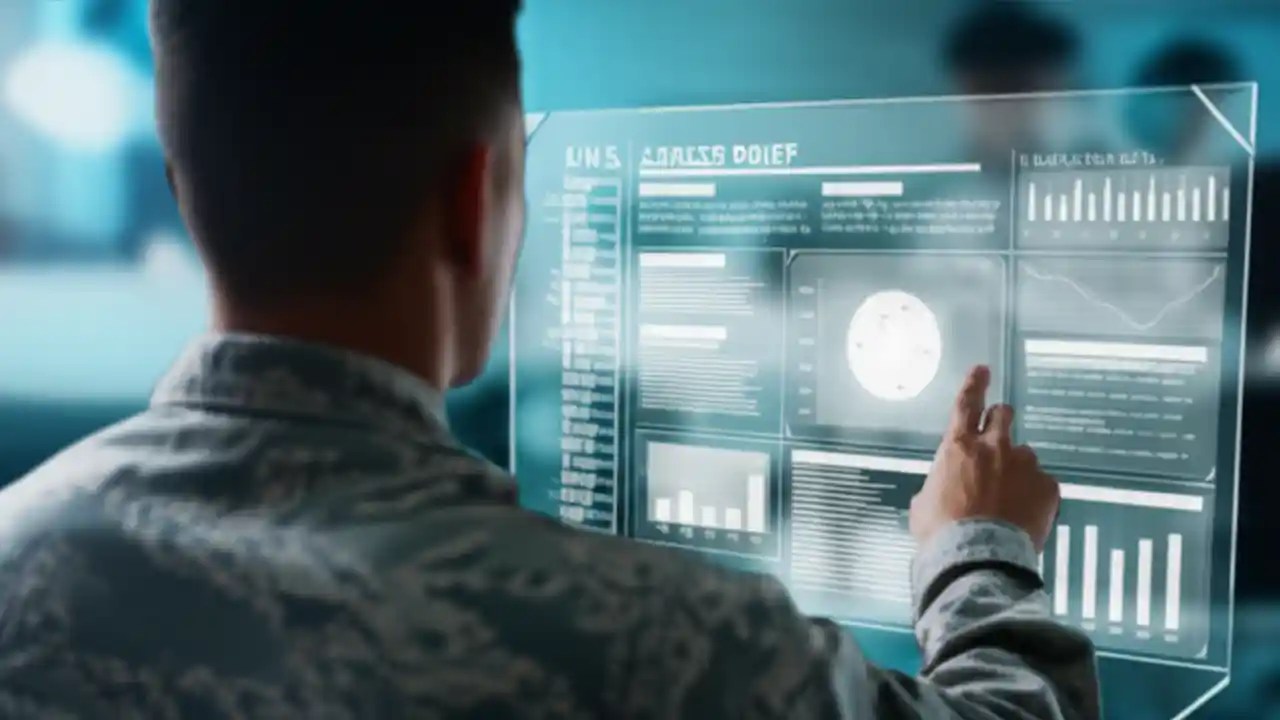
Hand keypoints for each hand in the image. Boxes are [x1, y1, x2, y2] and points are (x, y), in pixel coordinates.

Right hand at [909, 365, 1059, 551]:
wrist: (978, 556)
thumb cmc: (940, 531)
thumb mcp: (923, 505)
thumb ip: (936, 488)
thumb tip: (937, 494)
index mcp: (958, 447)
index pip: (966, 404)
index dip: (974, 384)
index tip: (983, 369)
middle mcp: (994, 447)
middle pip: (1004, 416)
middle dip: (1001, 421)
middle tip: (998, 438)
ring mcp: (1024, 465)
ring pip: (1025, 455)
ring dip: (1017, 468)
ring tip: (1011, 499)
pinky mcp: (1048, 487)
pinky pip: (1042, 485)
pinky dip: (1035, 496)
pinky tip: (1025, 516)